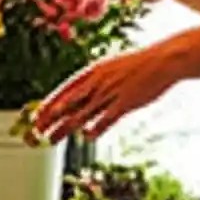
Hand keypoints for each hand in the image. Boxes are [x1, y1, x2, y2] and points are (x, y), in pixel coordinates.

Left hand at [31, 46, 175, 143]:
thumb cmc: (137, 65)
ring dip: (66, 128)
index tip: (36, 116)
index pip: (63, 91)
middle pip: (68, 104)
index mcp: (91, 72)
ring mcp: (111, 92)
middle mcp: (97, 82)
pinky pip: (107, 117)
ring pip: (83, 113)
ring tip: (52, 139)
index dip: (48, 104)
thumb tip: (80, 98)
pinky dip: (97, 128)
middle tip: (36, 131)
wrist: (163, 60)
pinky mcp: (126, 102)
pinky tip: (87, 136)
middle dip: (50, 119)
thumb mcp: (109, 69)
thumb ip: (95, 84)